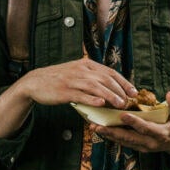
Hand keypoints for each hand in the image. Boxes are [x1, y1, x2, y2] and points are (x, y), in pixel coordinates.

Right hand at [19, 58, 136, 107]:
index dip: (124, 82)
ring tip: (120, 104)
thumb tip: (111, 88)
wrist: (35, 82)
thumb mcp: (77, 72)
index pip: (110, 72)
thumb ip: (92, 77)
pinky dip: (92, 99)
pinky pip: (81, 95)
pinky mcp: (65, 91)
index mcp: (86, 64)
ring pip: (96, 87)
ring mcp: (73, 80)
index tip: (134, 92)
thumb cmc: (59, 80)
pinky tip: (101, 104)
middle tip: (129, 101)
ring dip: (110, 95)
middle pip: (105, 79)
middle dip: (120, 90)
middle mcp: (81, 70)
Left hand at [93, 92, 169, 157]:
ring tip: (94, 127)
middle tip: (98, 126)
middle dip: (113, 132)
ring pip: (123, 141)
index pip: (146, 128)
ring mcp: (142, 147)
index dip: (135, 122)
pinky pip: (122, 142)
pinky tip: (100, 129)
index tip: (123, 115)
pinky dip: (111, 136)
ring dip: (108, 135)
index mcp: (161, 134)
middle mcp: (150, 143)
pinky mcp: (136, 147)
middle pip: (129, 138)